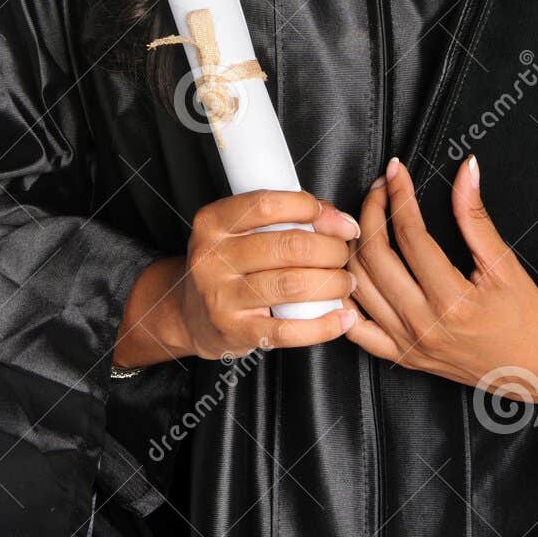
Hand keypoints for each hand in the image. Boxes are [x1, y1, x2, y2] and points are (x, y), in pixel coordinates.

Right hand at [114, 189, 358, 365]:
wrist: (192, 313)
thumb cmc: (230, 265)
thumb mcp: (243, 230)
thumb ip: (287, 216)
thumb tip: (338, 220)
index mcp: (214, 222)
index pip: (268, 205)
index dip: (311, 209)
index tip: (337, 221)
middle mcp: (213, 258)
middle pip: (288, 246)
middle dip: (330, 249)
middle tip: (343, 254)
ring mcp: (222, 297)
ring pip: (292, 285)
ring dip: (332, 283)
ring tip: (344, 282)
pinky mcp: (235, 331)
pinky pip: (288, 331)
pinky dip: (323, 325)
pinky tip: (342, 318)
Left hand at [344, 155, 537, 401]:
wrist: (537, 366)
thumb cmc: (526, 317)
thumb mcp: (505, 263)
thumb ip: (476, 216)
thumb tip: (466, 170)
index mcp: (452, 301)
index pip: (409, 235)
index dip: (399, 196)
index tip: (396, 172)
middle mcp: (423, 326)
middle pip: (375, 258)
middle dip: (371, 212)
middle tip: (380, 189)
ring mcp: (409, 345)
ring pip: (359, 289)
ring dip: (353, 247)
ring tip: (365, 220)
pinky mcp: (403, 358)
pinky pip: (358, 331)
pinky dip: (345, 300)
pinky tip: (348, 273)